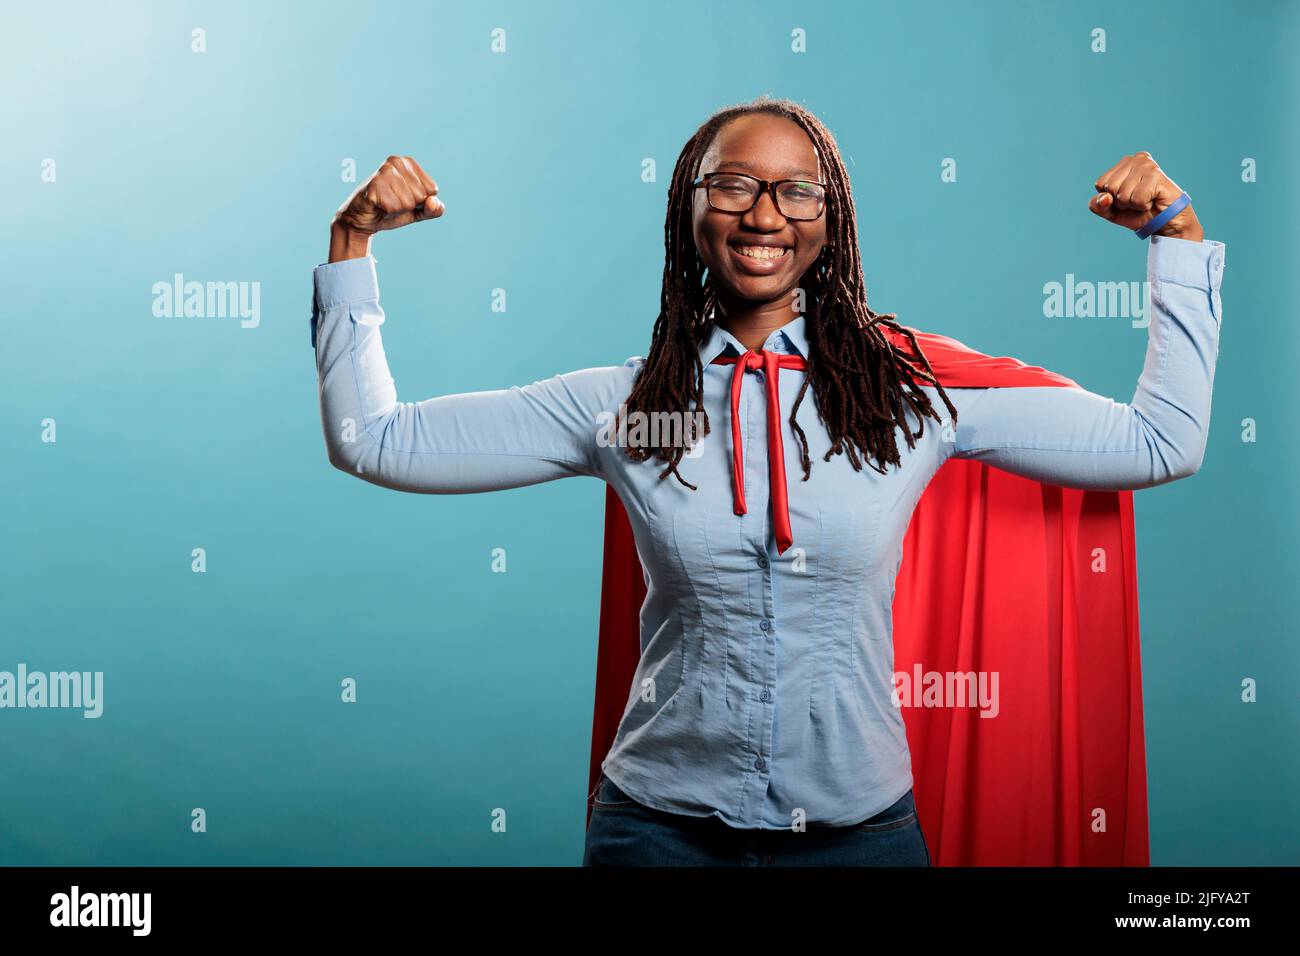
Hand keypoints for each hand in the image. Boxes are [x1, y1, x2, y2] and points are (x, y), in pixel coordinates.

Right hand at [329, 155, 443, 260]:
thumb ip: (433, 210)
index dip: (420, 202)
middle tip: (392, 202)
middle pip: (421, 196)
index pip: (432, 190)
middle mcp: (397, 162)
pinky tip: (378, 206)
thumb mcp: (417, 212)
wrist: (361, 219)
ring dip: (397, 210)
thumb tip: (433, 202)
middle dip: (408, 206)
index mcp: (409, 163)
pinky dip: (387, 212)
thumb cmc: (391, 211)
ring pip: (408, 203)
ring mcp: (384, 172)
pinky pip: (394, 207)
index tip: (403, 199)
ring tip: (385, 204)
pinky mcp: (374, 185)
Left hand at [1089, 152, 1202, 242]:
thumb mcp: (1112, 211)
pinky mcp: (1156, 176)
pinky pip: (1137, 199)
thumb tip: (1104, 198)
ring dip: (1133, 204)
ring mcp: (1147, 165)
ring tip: (1146, 200)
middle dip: (1121, 201)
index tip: (1126, 198)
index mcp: (1124, 163)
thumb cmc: (1138, 213)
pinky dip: (1143, 206)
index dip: (1110, 198)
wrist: (1164, 223)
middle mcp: (1136, 159)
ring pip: (1123, 194)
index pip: (1100, 184)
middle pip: (1110, 187)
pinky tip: (1153, 201)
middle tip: (1137, 200)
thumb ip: (1098, 205)